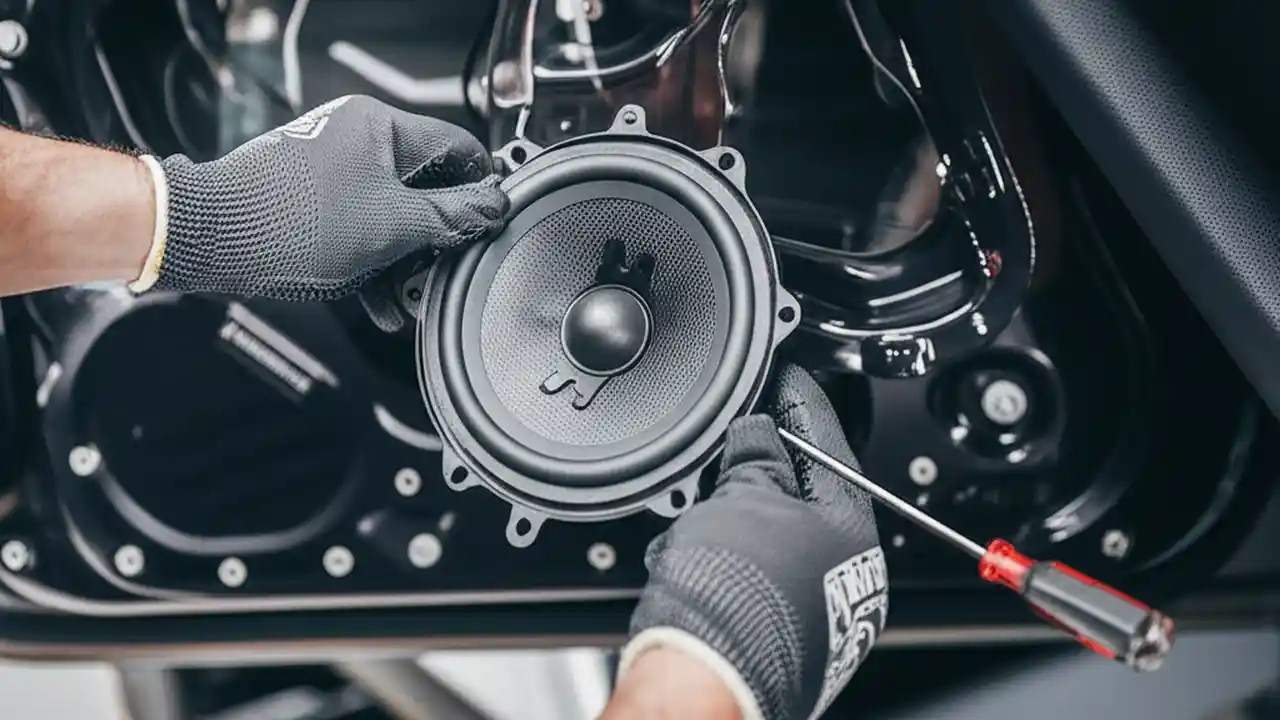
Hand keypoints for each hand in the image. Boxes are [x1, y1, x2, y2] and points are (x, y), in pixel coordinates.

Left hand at [146, 95, 507, 327]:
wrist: (209, 240)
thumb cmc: (288, 222)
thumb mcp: (393, 227)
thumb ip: (453, 219)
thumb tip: (494, 207)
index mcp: (381, 127)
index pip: (458, 149)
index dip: (483, 188)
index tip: (495, 222)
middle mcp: (356, 140)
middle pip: (426, 187)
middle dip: (439, 238)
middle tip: (450, 271)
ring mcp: (331, 171)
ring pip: (392, 215)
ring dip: (405, 261)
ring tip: (410, 299)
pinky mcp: (311, 202)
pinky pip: (360, 229)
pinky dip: (374, 264)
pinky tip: (380, 303)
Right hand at [622, 365, 886, 719]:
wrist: (704, 682)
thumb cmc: (736, 597)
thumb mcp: (743, 495)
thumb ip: (756, 452)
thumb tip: (758, 432)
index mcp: (851, 529)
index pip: (828, 444)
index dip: (799, 405)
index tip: (783, 380)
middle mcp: (842, 574)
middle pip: (797, 494)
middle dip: (752, 472)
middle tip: (721, 456)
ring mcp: (810, 607)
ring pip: (766, 535)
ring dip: (727, 521)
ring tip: (696, 524)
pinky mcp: (774, 629)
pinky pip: (747, 571)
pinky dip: (719, 558)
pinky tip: (693, 561)